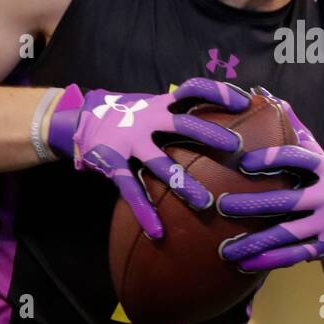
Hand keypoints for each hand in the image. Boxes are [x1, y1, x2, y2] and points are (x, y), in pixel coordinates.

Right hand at [47, 77, 249, 238]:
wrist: (80, 120)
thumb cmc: (127, 115)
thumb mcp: (151, 104)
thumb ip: (178, 109)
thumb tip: (223, 111)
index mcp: (160, 104)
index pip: (191, 90)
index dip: (217, 92)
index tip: (243, 103)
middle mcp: (147, 119)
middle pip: (183, 124)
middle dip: (210, 135)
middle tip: (236, 147)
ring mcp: (130, 142)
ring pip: (160, 163)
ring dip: (183, 183)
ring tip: (205, 203)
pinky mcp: (113, 163)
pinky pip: (131, 190)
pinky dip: (144, 212)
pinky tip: (157, 232)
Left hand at [215, 86, 323, 271]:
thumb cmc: (316, 181)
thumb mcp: (311, 152)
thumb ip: (289, 125)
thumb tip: (261, 91)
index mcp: (323, 166)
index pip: (296, 158)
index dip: (271, 158)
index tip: (242, 162)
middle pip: (287, 201)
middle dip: (252, 204)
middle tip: (221, 205)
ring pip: (286, 234)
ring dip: (254, 242)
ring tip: (224, 247)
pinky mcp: (322, 248)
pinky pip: (292, 257)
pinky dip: (267, 261)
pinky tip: (242, 264)